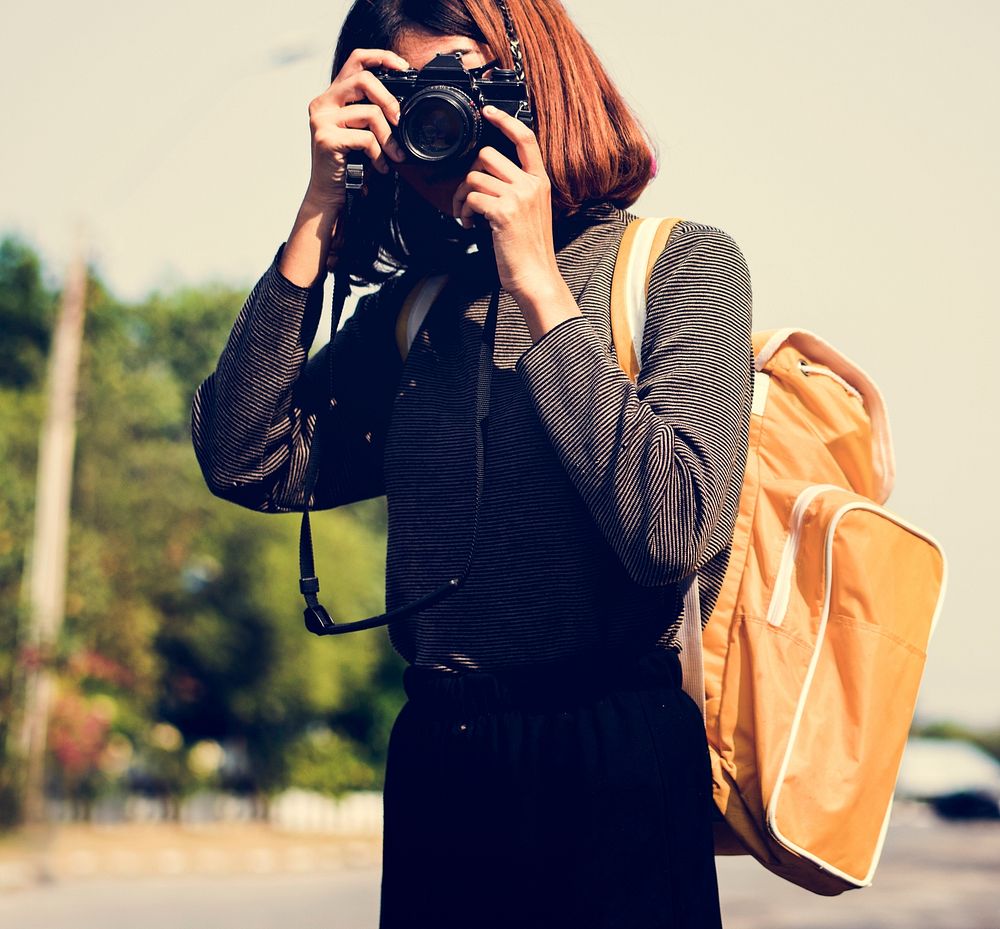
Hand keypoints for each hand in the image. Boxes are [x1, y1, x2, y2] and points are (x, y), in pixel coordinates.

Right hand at [303, 47, 410, 212]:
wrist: (330, 195)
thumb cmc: (351, 165)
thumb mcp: (365, 133)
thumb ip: (375, 113)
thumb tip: (404, 107)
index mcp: (333, 96)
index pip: (356, 60)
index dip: (382, 57)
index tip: (404, 68)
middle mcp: (323, 103)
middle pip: (363, 80)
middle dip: (389, 100)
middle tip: (400, 121)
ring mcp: (321, 120)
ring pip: (368, 112)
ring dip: (388, 137)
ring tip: (395, 156)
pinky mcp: (325, 138)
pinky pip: (364, 138)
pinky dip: (378, 154)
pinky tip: (380, 167)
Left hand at [450, 107, 562, 304]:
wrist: (536, 277)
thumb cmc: (531, 250)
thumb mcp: (533, 213)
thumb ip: (518, 190)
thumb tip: (489, 177)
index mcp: (539, 182)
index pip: (525, 139)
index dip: (505, 120)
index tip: (489, 112)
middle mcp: (530, 185)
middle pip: (487, 156)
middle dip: (469, 175)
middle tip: (467, 196)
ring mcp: (518, 198)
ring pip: (474, 177)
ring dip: (462, 197)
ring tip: (467, 215)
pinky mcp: (503, 213)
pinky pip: (471, 198)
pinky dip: (463, 212)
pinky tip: (469, 224)